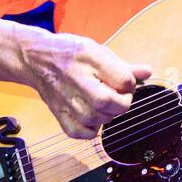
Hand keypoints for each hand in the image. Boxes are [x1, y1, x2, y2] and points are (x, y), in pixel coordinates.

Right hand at [21, 32, 152, 139]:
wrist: (34, 58)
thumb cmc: (70, 53)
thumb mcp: (97, 50)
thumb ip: (122, 65)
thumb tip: (147, 72)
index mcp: (89, 57)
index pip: (121, 78)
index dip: (130, 84)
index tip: (127, 84)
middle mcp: (75, 77)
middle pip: (105, 101)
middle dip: (121, 103)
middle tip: (120, 99)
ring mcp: (64, 96)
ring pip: (92, 118)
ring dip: (107, 116)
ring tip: (106, 107)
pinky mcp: (56, 111)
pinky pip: (77, 131)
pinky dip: (90, 131)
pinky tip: (94, 120)